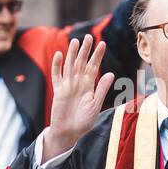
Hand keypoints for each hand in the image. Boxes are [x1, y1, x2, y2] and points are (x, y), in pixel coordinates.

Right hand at [43, 36, 114, 161]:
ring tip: (75, 40)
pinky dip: (57, 66)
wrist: (69, 132)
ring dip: (72, 53)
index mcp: (89, 85)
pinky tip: (59, 55)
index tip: (103, 43)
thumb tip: (110, 73)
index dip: (97, 55)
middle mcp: (78, 83)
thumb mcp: (95, 105)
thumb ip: (101, 89)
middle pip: (81, 62)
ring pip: (70, 65)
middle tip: (89, 36)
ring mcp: (67, 85)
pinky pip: (57, 76)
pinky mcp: (58, 91)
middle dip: (85, 50)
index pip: (93, 66)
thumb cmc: (84, 121)